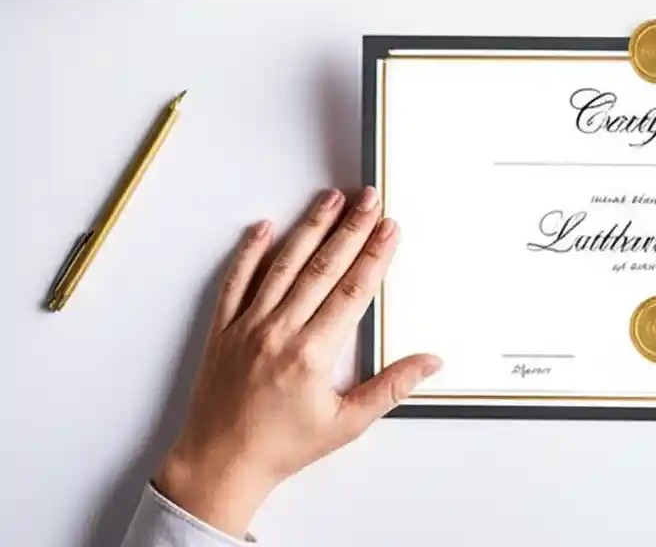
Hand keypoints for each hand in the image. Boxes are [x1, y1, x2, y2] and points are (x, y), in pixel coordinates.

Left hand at [155, 188, 440, 536]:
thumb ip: (390, 387)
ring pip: (283, 265)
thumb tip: (429, 362)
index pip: (352, 290)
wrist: (220, 464)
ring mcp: (248, 326)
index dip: (374, 255)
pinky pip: (236, 281)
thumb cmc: (283, 447)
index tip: (389, 228)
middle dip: (350, 228)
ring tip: (329, 198)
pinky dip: (250, 252)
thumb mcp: (347, 424)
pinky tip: (264, 227)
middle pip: (322, 267)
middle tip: (368, 198)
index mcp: (313, 354)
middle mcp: (280, 332)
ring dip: (309, 227)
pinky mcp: (223, 329)